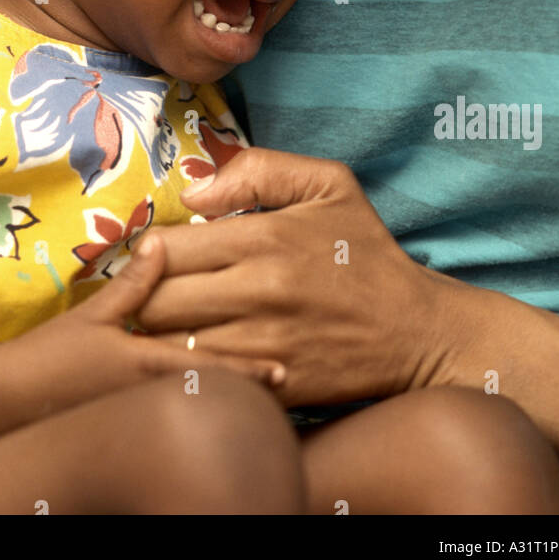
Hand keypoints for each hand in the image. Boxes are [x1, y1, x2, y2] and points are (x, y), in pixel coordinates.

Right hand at [3, 232, 285, 418]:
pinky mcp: (130, 425)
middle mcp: (151, 395)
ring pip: (197, 406)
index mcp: (146, 364)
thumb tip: (166, 240)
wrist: (5, 404)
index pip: (209, 366)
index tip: (286, 368)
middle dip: (250, 387)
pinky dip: (199, 407)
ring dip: (229, 396)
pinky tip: (218, 402)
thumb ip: (135, 282)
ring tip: (270, 386)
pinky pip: (174, 418)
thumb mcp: (93, 316)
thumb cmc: (48, 357)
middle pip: (213, 393)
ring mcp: (142, 413)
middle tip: (290, 374)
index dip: (251, 370)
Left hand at [132, 150, 450, 407]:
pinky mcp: (271, 389)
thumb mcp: (328, 184)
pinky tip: (191, 364)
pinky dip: (188, 376)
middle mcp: (259, 292)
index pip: (164, 248)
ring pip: (169, 350)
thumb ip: (258, 170)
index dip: (146, 254)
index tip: (153, 258)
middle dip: (140, 300)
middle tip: (147, 297)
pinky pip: (204, 385)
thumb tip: (192, 194)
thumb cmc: (365, 253)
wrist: (418, 332)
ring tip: (160, 332)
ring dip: (155, 342)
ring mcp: (264, 346)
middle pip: (154, 303)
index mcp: (265, 238)